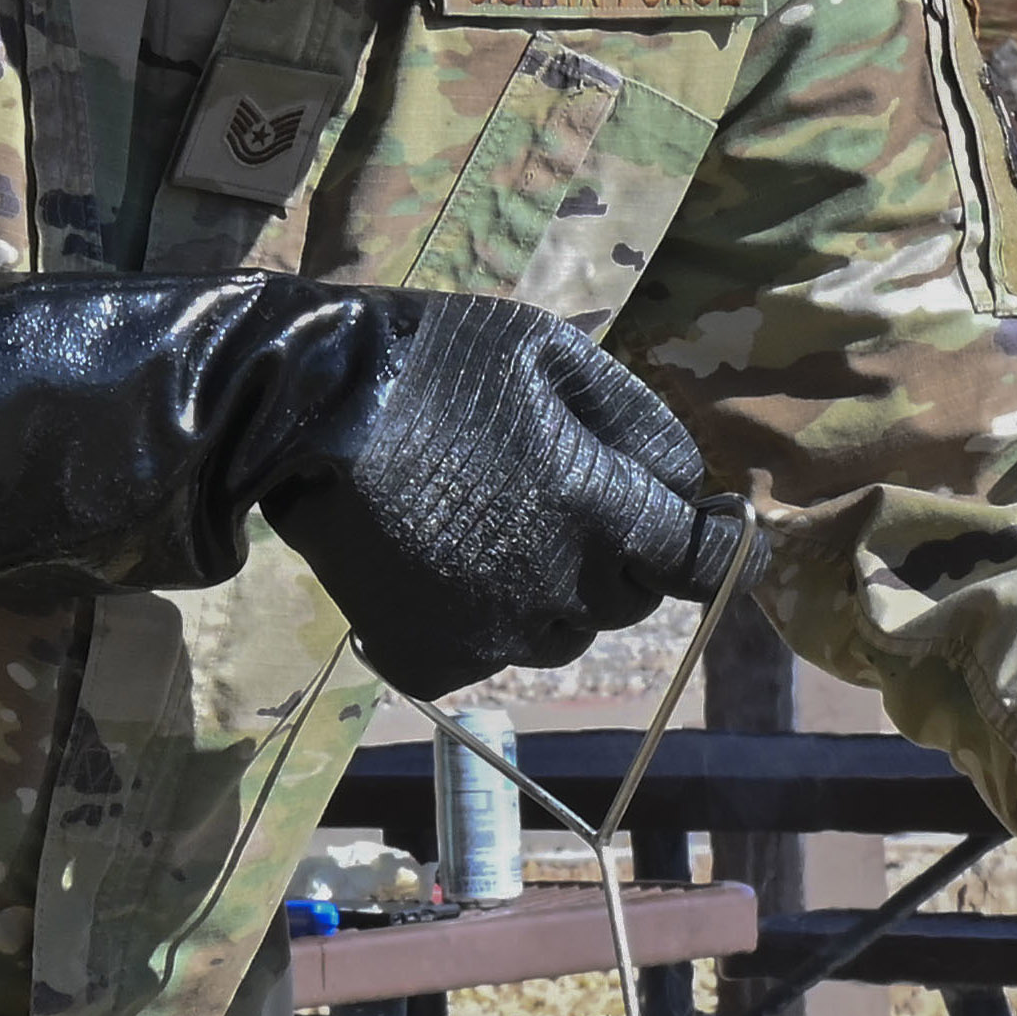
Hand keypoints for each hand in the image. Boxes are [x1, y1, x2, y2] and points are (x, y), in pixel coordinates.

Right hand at [258, 289, 742, 694]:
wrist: (305, 409)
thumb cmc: (441, 364)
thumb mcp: (556, 355)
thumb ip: (640, 422)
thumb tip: (691, 484)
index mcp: (600, 512)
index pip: (700, 564)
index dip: (711, 550)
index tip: (706, 536)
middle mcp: (557, 586)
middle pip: (629, 601)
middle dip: (617, 560)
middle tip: (561, 505)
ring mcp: (491, 633)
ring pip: (560, 635)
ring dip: (551, 596)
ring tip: (493, 529)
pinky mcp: (432, 660)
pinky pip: (487, 654)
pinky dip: (477, 623)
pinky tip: (440, 567)